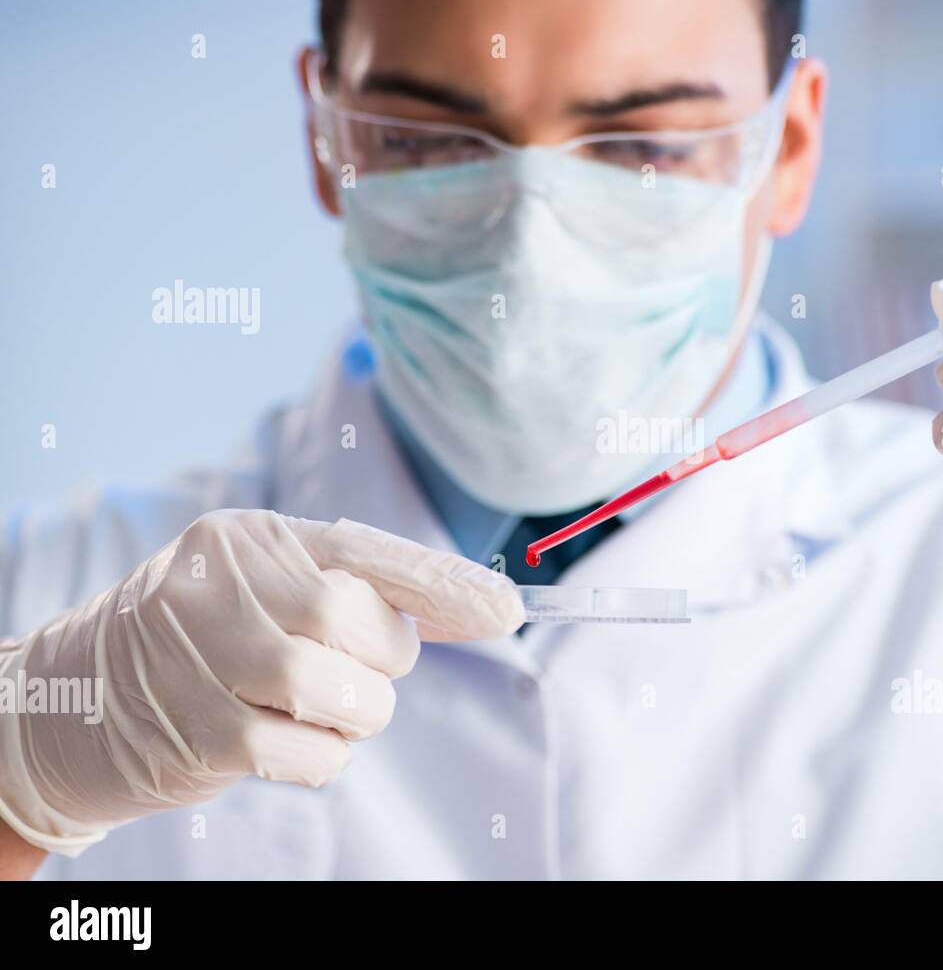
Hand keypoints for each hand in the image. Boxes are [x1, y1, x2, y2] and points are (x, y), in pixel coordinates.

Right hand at [0, 509, 523, 854]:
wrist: (85, 699)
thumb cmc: (213, 635)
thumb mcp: (277, 587)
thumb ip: (373, 590)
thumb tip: (489, 605)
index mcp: (252, 538)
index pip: (365, 551)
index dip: (441, 584)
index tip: (507, 611)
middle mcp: (221, 587)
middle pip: (358, 622)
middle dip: (384, 656)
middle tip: (358, 665)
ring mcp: (204, 660)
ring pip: (344, 692)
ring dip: (361, 712)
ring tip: (325, 704)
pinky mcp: (201, 734)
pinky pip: (315, 754)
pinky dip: (326, 755)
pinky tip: (288, 738)